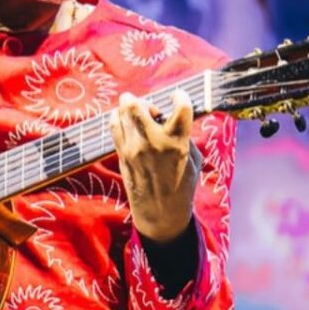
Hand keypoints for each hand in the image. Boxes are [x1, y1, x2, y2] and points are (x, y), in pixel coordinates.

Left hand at [110, 91, 198, 244]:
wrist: (161, 213)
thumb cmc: (182, 187)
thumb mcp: (193, 161)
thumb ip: (184, 138)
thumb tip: (173, 121)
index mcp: (177, 142)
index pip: (181, 106)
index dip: (180, 96)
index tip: (178, 97)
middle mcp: (154, 142)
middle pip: (139, 106)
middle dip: (141, 100)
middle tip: (146, 104)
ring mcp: (135, 148)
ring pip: (124, 114)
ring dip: (129, 107)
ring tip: (134, 110)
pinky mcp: (123, 154)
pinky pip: (115, 126)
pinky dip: (118, 118)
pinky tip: (123, 119)